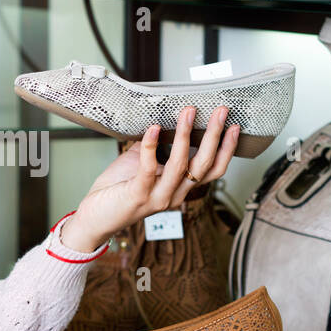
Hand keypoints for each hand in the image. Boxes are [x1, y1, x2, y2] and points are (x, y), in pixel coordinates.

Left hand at [59, 105, 239, 251]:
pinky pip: (148, 169)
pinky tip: (152, 128)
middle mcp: (175, 194)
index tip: (234, 126)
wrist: (95, 218)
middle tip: (221, 112)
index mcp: (180, 188)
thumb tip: (161, 121)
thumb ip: (154, 148)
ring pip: (181, 165)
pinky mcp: (138, 196)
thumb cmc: (117, 190)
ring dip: (185, 135)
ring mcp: (158, 197)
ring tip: (188, 112)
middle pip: (204, 165)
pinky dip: (150, 147)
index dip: (226, 149)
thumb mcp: (141, 164)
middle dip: (215, 136)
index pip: (212, 170)